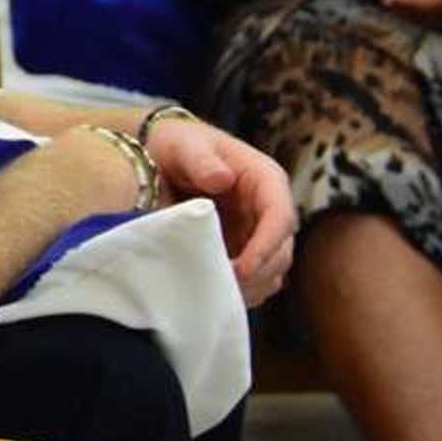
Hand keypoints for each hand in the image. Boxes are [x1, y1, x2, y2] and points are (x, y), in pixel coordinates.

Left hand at [142, 118, 296, 306]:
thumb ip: (201, 160)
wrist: (160, 157)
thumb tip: (223, 178)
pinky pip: (253, 279)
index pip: (280, 216)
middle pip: (281, 251)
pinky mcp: (242, 250)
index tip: (243, 269)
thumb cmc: (178, 145)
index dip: (267, 246)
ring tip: (216, 295)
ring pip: (271, 271)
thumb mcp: (185, 146)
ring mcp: (256, 233)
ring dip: (250, 288)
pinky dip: (239, 291)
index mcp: (265, 180)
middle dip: (258, 274)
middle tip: (223, 289)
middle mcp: (268, 209)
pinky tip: (214, 295)